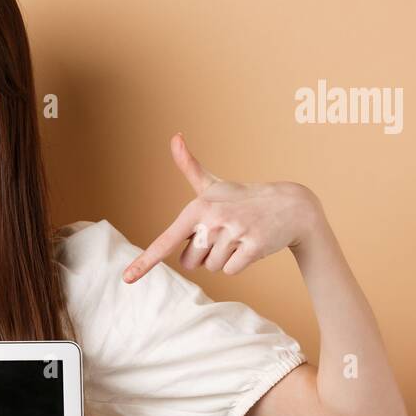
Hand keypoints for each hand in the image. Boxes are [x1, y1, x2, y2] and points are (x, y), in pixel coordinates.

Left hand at [122, 133, 319, 282]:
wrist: (288, 205)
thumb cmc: (242, 197)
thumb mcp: (213, 184)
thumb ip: (189, 166)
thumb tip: (175, 136)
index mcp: (197, 209)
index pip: (165, 240)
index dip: (144, 261)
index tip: (127, 278)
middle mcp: (212, 221)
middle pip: (190, 262)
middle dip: (203, 255)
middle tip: (222, 235)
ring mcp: (234, 234)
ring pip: (212, 268)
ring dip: (223, 259)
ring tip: (237, 237)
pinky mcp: (253, 247)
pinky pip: (231, 271)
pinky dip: (239, 263)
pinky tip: (249, 244)